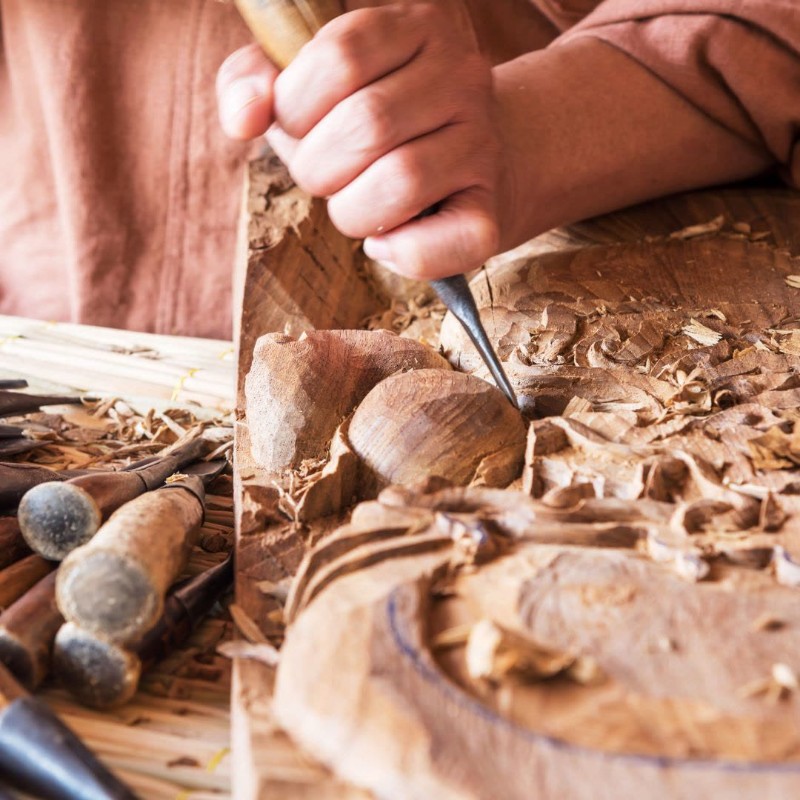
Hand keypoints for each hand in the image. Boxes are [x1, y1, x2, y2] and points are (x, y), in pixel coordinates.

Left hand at [217, 2, 511, 280]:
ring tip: (356, 207)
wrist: (473, 164)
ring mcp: (484, 144)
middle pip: (366, 125)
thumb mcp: (311, 87)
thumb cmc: (376, 125)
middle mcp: (462, 76)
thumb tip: (242, 119)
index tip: (300, 126)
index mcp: (414, 26)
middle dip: (319, 168)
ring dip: (352, 213)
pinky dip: (394, 253)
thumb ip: (256, 82)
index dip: (297, 105)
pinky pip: (429, 246)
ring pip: (399, 183)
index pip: (340, 56)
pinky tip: (388, 240)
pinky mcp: (490, 211)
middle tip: (327, 177)